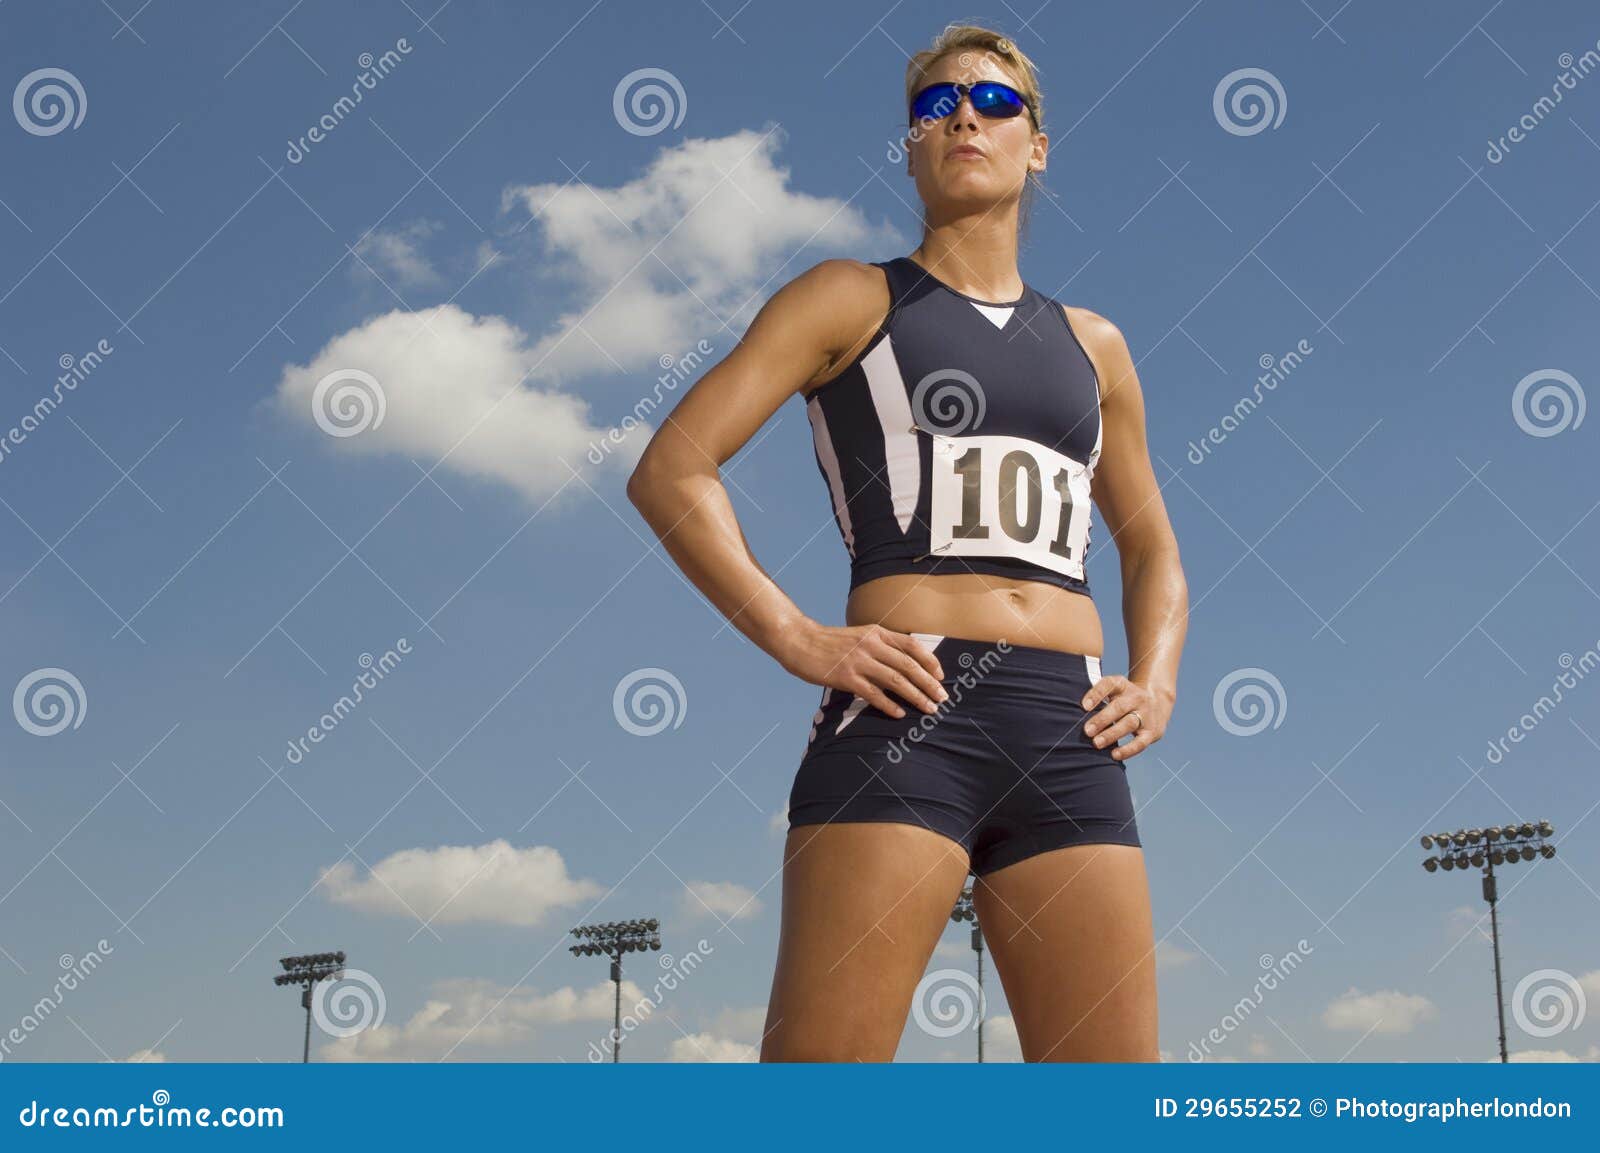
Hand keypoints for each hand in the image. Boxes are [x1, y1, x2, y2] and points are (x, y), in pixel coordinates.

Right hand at [777, 621, 948, 718]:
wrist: (800, 641)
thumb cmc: (830, 642)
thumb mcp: (859, 636)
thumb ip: (880, 646)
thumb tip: (903, 664)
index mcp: (876, 633)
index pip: (911, 645)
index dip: (930, 661)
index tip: (941, 676)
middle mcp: (871, 645)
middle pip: (909, 665)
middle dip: (929, 683)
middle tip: (942, 698)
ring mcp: (859, 661)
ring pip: (896, 681)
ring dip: (916, 696)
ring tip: (928, 708)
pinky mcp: (846, 677)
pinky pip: (873, 694)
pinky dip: (889, 705)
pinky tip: (899, 714)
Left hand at [1082, 675, 1171, 760]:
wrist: (1158, 702)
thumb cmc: (1124, 698)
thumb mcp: (1114, 690)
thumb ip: (1096, 697)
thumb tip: (1072, 713)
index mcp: (1122, 685)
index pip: (1109, 684)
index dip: (1096, 694)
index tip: (1084, 706)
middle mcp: (1136, 697)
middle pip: (1119, 707)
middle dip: (1102, 719)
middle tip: (1087, 731)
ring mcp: (1146, 714)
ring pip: (1129, 724)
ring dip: (1112, 734)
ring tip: (1096, 743)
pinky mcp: (1152, 732)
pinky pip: (1140, 742)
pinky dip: (1128, 750)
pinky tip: (1114, 755)